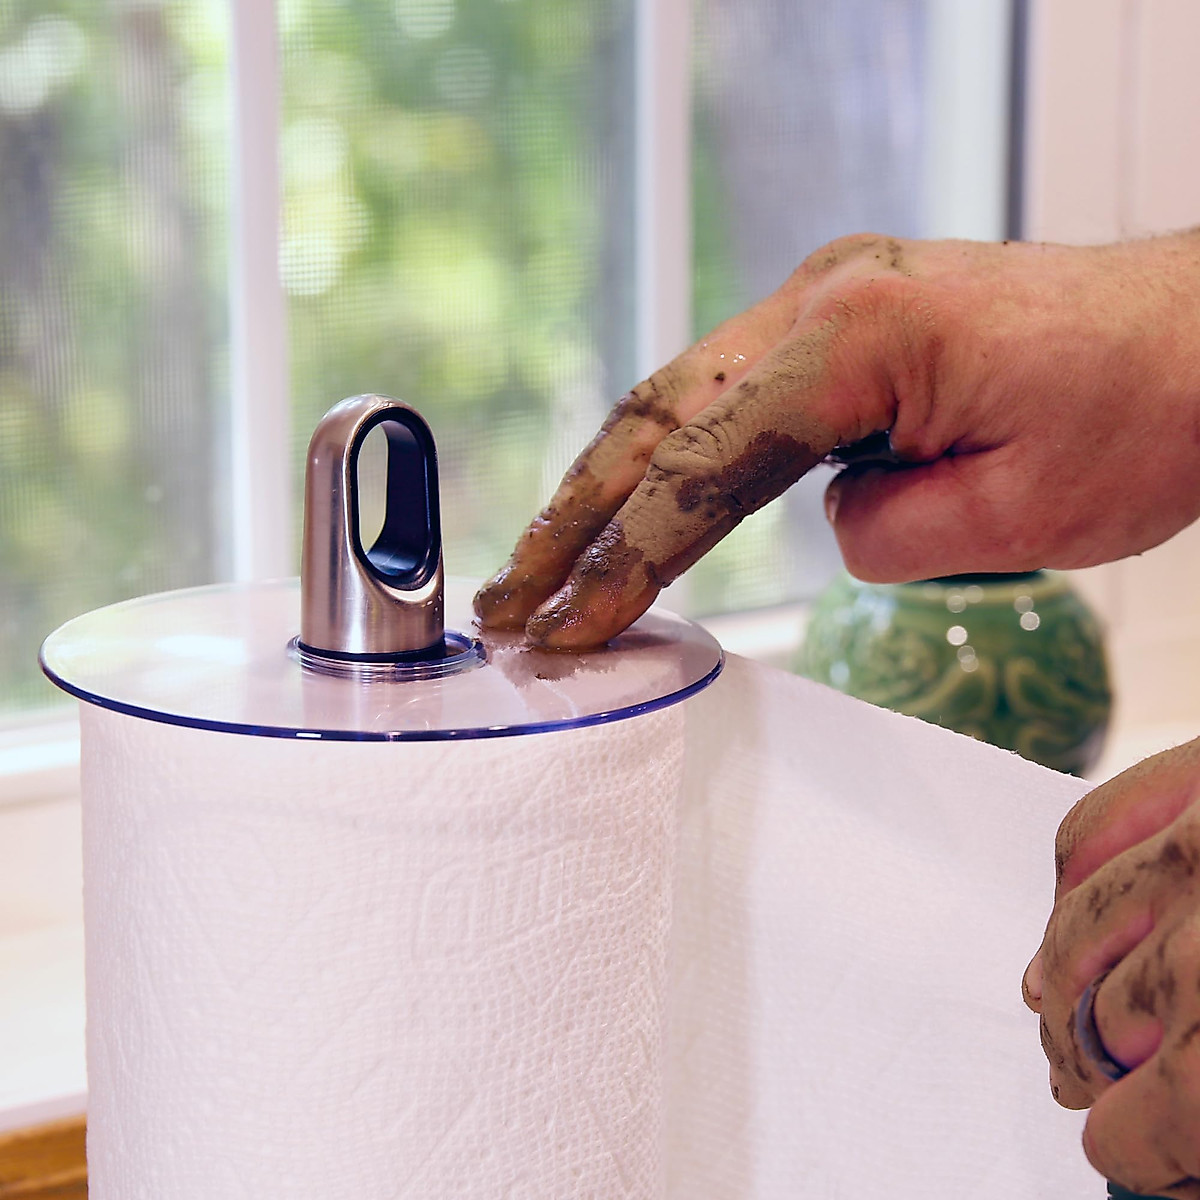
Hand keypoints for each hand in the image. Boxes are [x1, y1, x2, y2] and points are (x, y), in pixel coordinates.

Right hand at [473, 230, 1199, 648]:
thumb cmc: (1145, 408)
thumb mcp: (1016, 513)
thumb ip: (880, 532)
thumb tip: (822, 523)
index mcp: (856, 338)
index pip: (701, 468)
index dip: (627, 560)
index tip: (572, 632)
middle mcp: (820, 300)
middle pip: (652, 417)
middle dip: (571, 517)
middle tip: (506, 599)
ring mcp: (824, 302)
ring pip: (676, 400)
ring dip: (603, 485)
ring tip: (543, 565)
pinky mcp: (838, 324)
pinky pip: (727, 397)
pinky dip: (671, 461)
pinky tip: (635, 513)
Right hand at [1023, 739, 1199, 1197]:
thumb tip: (1186, 1153)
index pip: (1156, 1117)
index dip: (1136, 1154)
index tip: (1132, 1159)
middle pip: (1104, 1021)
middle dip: (1092, 1071)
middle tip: (1102, 1094)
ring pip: (1079, 924)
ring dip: (1060, 983)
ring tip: (1061, 1014)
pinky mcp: (1196, 769)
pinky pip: (1093, 824)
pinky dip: (1067, 876)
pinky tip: (1070, 910)